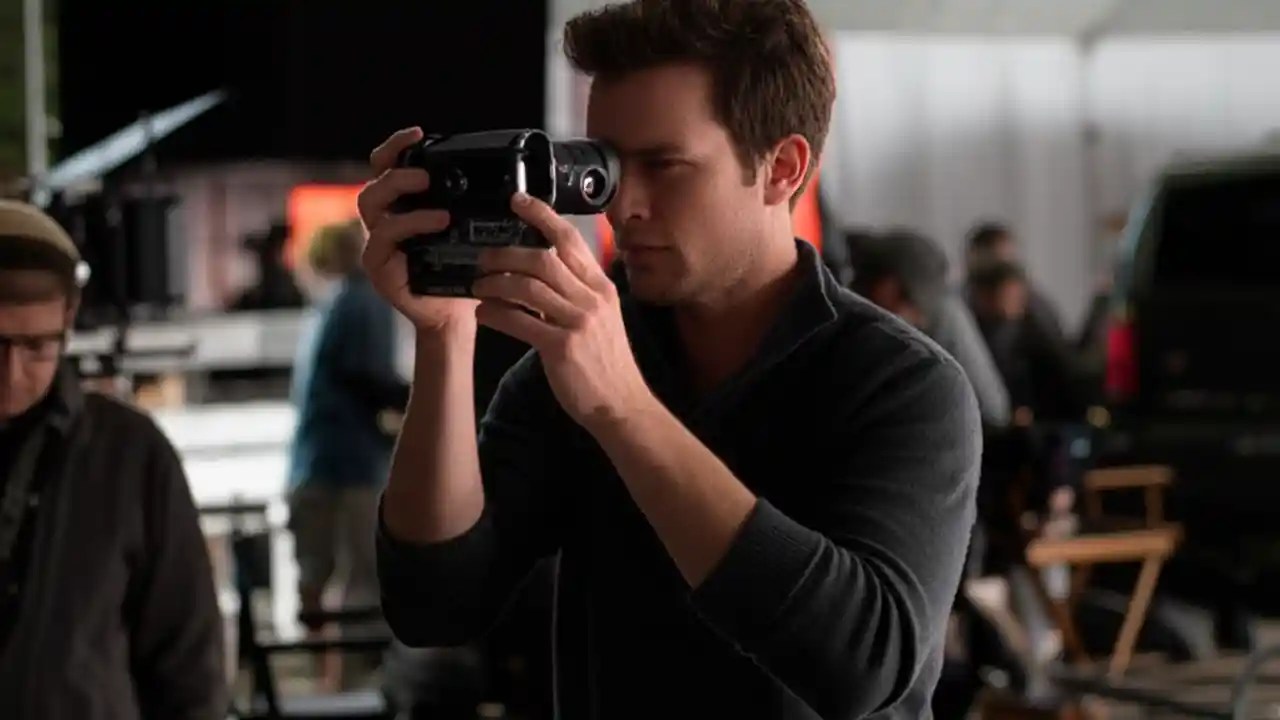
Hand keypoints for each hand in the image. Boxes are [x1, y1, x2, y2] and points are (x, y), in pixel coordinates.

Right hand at [358, 127, 478, 333]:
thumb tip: (517, 184)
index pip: (388, 168)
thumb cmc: (465, 270)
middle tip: (426, 172)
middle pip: (374, 181)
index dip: (396, 147)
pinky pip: (383, 238)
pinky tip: (437, 222)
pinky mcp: (379, 265)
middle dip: (396, 168)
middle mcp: (386, 220)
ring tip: (431, 192)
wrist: (459, 314)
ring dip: (400, 192)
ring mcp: (379, 242)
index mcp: (404, 207)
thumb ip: (478, 207)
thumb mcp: (474, 233)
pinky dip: (410, 225)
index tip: (418, 133)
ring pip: (371, 204)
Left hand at [472, 193, 653, 429]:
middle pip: (542, 258)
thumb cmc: (607, 363)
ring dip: (495, 283)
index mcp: (601, 287)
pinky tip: (484, 314)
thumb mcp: (603, 317)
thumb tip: (544, 270)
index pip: (570, 240)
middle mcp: (592, 299)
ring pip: (527, 286)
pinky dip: (496, 314)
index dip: (542, 215)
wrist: (621, 404)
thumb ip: (579, 292)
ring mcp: (578, 322)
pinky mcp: (561, 347)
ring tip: (478, 287)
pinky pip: (520, 321)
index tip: (518, 201)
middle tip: (484, 260)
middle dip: (505, 254)